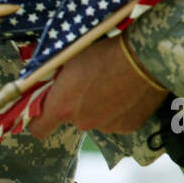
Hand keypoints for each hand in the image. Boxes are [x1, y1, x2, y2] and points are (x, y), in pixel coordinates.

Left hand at [26, 32, 164, 138]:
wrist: (145, 57)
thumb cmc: (104, 53)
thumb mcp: (69, 59)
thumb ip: (53, 77)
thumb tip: (38, 78)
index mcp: (62, 108)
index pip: (38, 129)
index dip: (38, 121)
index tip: (42, 111)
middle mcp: (82, 122)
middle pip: (73, 118)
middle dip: (77, 104)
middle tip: (90, 82)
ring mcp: (107, 127)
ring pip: (97, 118)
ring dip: (100, 106)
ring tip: (113, 83)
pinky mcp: (129, 127)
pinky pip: (118, 119)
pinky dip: (121, 109)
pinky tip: (128, 90)